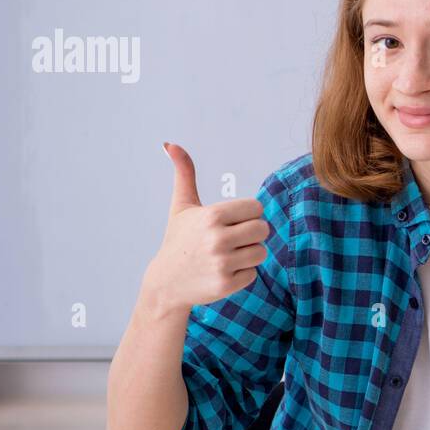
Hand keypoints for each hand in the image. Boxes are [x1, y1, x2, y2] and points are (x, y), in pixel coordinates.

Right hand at [141, 142, 269, 314]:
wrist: (166, 283)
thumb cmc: (179, 240)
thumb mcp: (182, 206)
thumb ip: (184, 174)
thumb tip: (170, 144)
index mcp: (212, 215)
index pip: (256, 208)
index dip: (247, 215)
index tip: (232, 221)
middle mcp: (218, 239)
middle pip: (263, 229)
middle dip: (251, 234)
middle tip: (233, 239)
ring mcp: (222, 263)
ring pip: (261, 252)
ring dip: (249, 254)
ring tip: (228, 255)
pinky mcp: (226, 285)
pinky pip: (253, 273)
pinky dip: (242, 273)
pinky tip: (223, 271)